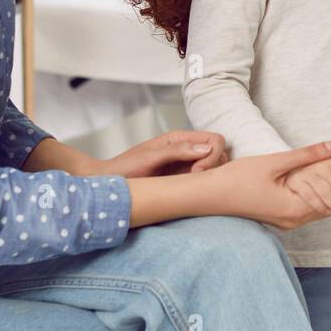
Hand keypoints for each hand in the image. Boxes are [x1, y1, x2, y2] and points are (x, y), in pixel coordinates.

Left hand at [94, 131, 227, 178]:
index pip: (215, 139)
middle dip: (214, 166)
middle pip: (219, 152)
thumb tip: (207, 147)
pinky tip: (190, 191)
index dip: (213, 154)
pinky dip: (204, 184)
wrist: (111, 183)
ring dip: (210, 175)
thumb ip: (178, 150)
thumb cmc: (126, 167)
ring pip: (214, 167)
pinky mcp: (183, 179)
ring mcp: (186, 165)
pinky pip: (203, 179)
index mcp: (180, 139)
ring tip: (192, 186)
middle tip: (194, 180)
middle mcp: (186, 149)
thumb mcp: (151, 157)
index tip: (198, 171)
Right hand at [210, 140, 330, 230]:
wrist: (208, 197)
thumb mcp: (274, 162)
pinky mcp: (284, 215)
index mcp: (296, 208)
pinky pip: (314, 203)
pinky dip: (326, 188)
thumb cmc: (236, 179)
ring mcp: (290, 219)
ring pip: (327, 203)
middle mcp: (296, 219)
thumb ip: (308, 155)